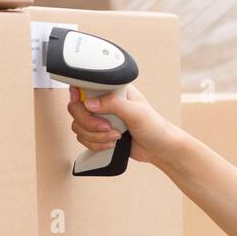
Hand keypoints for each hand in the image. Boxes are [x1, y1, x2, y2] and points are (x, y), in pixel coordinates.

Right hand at [66, 84, 180, 166]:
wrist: (159, 149)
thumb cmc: (155, 127)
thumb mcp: (137, 113)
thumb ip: (114, 104)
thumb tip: (89, 103)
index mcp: (114, 91)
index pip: (86, 86)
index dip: (79, 95)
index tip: (83, 105)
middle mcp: (105, 103)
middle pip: (76, 108)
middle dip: (90, 122)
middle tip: (107, 127)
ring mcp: (100, 119)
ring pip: (78, 126)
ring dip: (95, 136)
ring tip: (116, 137)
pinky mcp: (99, 134)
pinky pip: (83, 138)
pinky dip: (95, 144)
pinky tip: (111, 144)